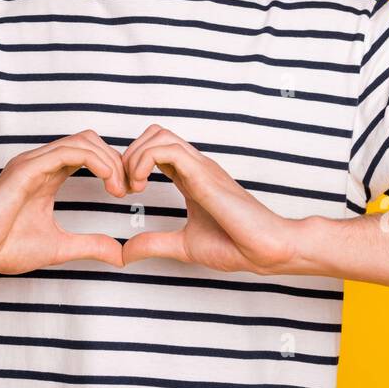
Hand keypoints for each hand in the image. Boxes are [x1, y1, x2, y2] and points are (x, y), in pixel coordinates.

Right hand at [0, 130, 127, 276]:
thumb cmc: (4, 248)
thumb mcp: (59, 247)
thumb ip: (89, 246)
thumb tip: (119, 254)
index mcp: (48, 176)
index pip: (89, 154)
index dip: (114, 167)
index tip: (127, 193)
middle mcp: (41, 163)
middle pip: (90, 140)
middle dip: (116, 160)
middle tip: (129, 189)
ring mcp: (32, 163)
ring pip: (82, 141)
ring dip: (109, 160)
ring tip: (119, 188)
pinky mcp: (25, 169)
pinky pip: (66, 151)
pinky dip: (93, 160)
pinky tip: (107, 180)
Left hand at [119, 124, 299, 273]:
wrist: (266, 250)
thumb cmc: (236, 245)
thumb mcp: (183, 245)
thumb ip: (154, 244)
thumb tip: (124, 254)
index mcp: (190, 178)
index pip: (154, 150)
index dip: (131, 164)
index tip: (123, 194)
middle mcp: (195, 166)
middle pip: (153, 134)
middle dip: (127, 155)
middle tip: (122, 189)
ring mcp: (200, 166)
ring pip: (157, 134)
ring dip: (133, 157)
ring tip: (132, 188)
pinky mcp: (204, 174)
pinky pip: (166, 149)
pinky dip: (143, 162)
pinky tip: (141, 188)